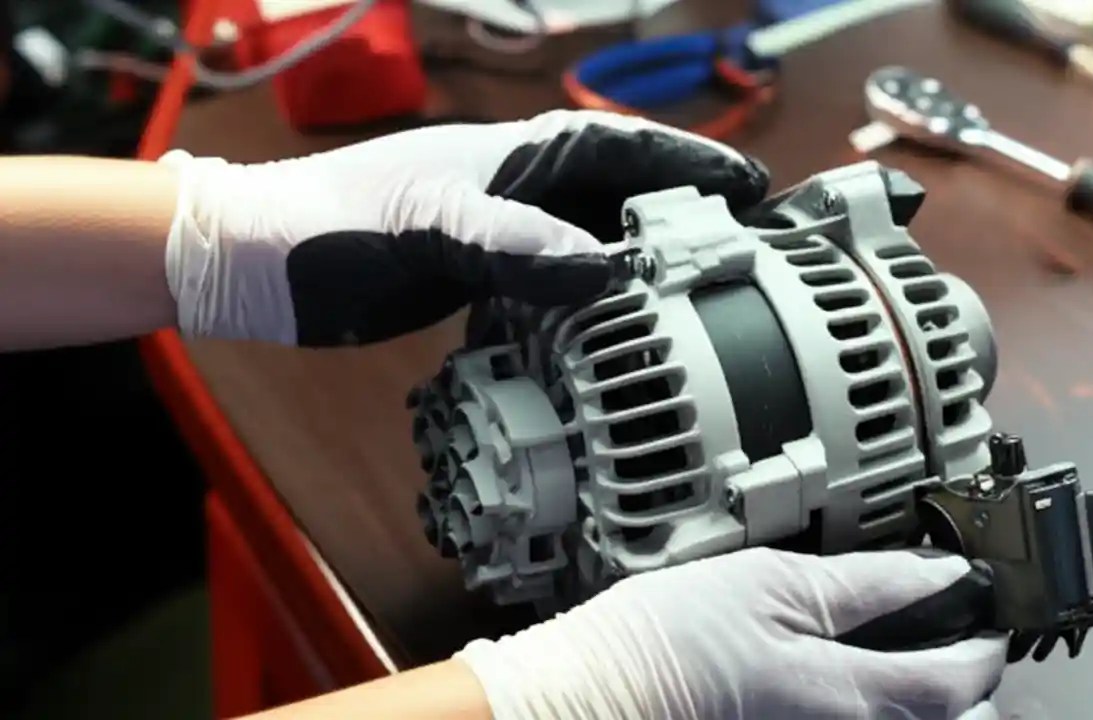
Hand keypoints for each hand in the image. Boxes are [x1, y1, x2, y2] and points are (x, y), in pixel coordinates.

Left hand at [160, 110, 768, 345]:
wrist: (251, 261)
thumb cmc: (329, 225)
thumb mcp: (429, 229)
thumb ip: (516, 244)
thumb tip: (608, 267)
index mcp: (510, 156)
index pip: (622, 150)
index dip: (690, 167)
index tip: (750, 188)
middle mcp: (511, 187)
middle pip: (616, 191)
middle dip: (680, 211)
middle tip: (741, 243)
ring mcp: (493, 228)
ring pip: (587, 235)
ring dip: (639, 254)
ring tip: (695, 285)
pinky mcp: (472, 269)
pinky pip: (551, 276)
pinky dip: (589, 295)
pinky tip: (611, 320)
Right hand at [457, 548, 1008, 719]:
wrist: (598, 692)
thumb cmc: (669, 640)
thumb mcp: (772, 583)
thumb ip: (865, 584)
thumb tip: (935, 575)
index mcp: (850, 696)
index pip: (960, 680)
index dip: (987, 640)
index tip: (989, 608)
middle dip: (968, 681)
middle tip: (955, 631)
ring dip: (922, 694)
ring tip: (905, 649)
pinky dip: (876, 701)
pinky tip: (848, 670)